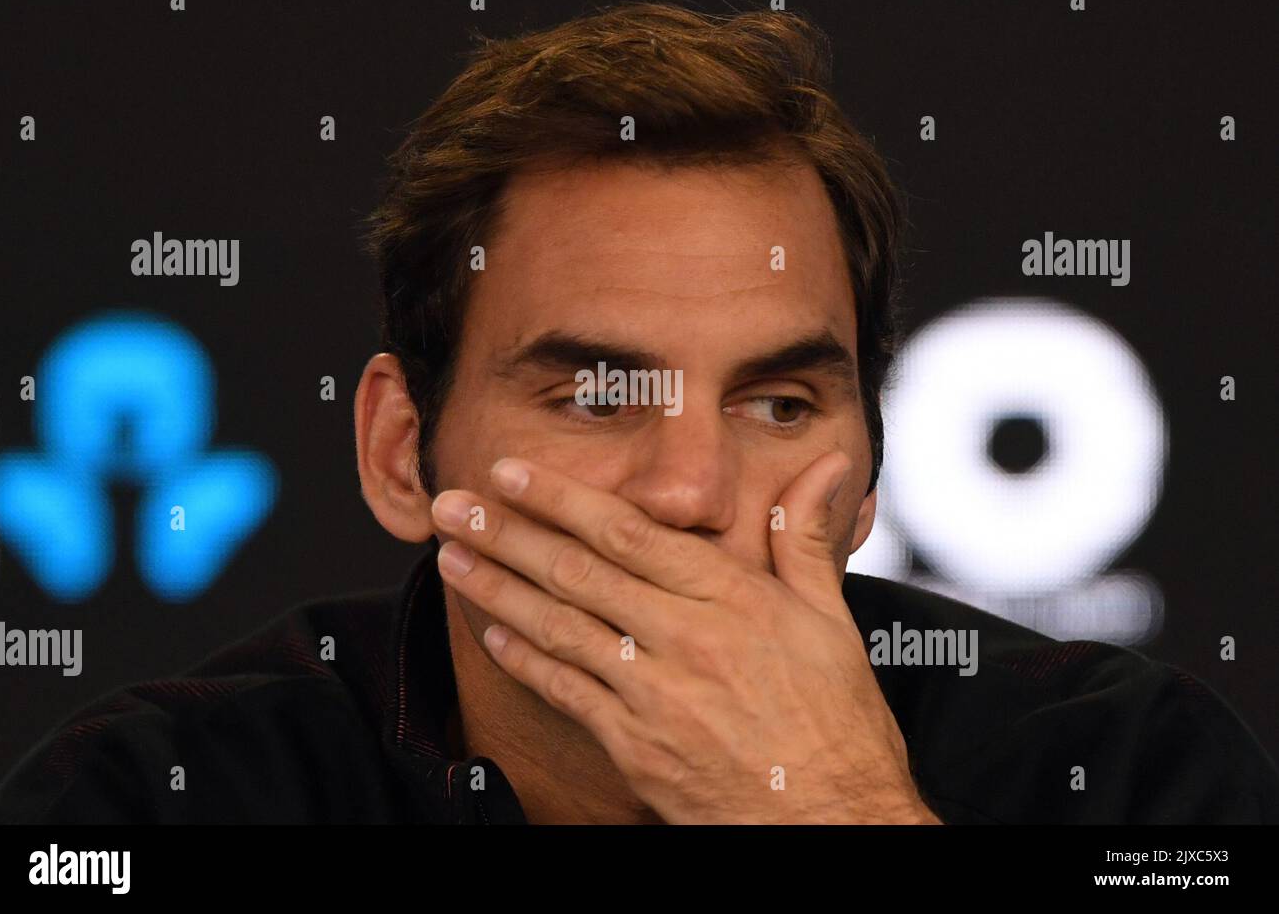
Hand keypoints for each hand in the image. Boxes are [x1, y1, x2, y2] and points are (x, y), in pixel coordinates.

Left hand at [430, 452, 940, 823]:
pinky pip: (566, 692)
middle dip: (505, 532)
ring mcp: (654, 695)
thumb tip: (829, 465)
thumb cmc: (836, 721)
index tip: (512, 471)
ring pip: (560, 628)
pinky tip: (489, 633)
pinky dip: (523, 660)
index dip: (562, 499)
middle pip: (578, 573)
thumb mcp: (831, 620)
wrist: (834, 821)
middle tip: (451, 504)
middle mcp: (685, 639)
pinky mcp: (635, 746)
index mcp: (731, 599)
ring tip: (451, 556)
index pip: (629, 534)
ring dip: (496, 588)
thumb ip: (806, 537)